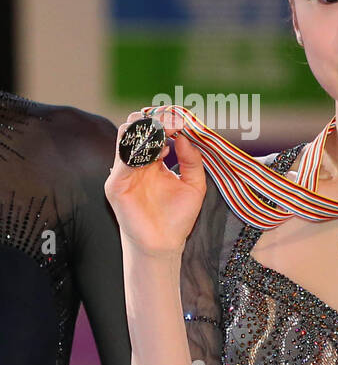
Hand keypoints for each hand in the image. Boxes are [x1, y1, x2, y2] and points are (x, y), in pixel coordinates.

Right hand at [104, 108, 207, 257]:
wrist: (164, 244)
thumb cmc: (178, 217)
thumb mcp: (194, 185)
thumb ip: (192, 161)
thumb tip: (185, 137)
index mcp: (155, 162)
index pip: (155, 133)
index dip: (167, 123)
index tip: (184, 121)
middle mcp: (138, 164)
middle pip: (137, 129)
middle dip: (154, 120)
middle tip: (173, 122)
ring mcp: (125, 172)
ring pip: (125, 137)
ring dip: (144, 129)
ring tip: (164, 129)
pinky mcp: (116, 184)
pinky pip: (122, 160)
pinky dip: (137, 150)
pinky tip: (156, 150)